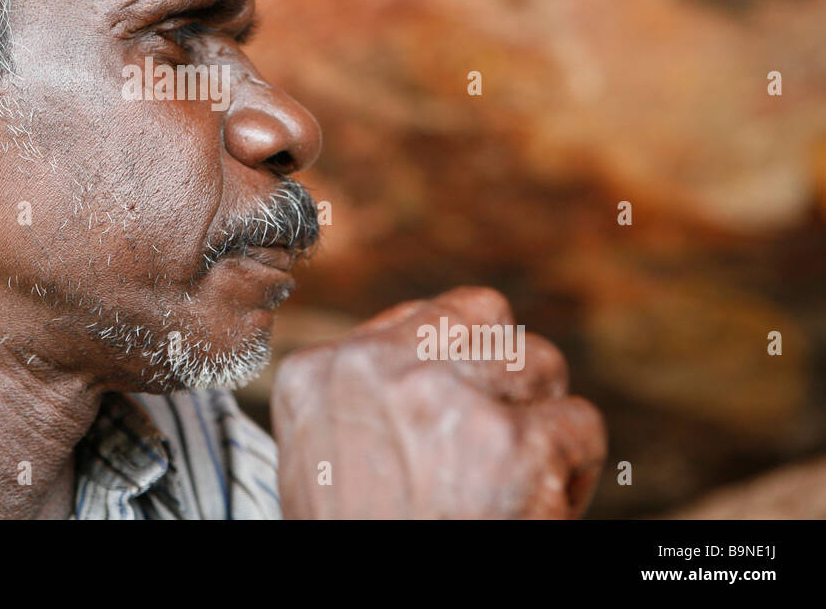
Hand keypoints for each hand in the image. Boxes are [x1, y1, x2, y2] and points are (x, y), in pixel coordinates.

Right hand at [271, 286, 606, 517]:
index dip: (450, 360)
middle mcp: (379, 370)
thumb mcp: (316, 457)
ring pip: (537, 360)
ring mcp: (450, 401)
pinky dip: (574, 470)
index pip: (416, 317)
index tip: (456, 402)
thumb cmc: (350, 540)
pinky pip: (580, 425)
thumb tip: (423, 367)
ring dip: (538, 415)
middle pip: (481, 316)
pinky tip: (538, 505)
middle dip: (501, 365)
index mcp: (320, 373)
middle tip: (497, 423)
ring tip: (516, 472)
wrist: (366, 602)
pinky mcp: (517, 448)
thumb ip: (360, 399)